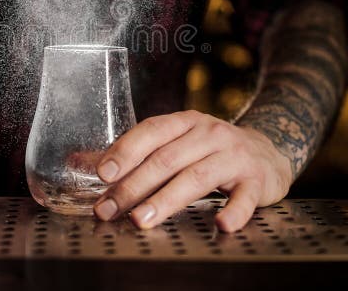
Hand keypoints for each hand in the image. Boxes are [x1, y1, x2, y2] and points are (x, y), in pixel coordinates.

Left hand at [93, 110, 292, 231]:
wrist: (267, 152)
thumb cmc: (209, 150)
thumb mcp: (175, 142)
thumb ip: (134, 152)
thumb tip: (80, 162)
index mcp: (184, 122)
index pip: (150, 132)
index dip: (125, 151)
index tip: (103, 174)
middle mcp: (208, 133)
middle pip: (166, 159)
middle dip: (133, 186)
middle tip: (109, 210)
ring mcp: (233, 155)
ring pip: (196, 177)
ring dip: (166, 200)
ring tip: (141, 220)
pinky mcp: (256, 180)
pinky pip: (244, 197)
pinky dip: (234, 211)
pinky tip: (221, 224)